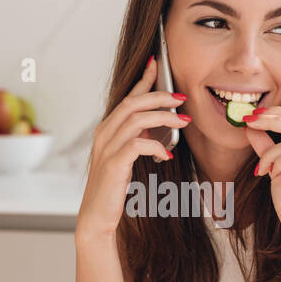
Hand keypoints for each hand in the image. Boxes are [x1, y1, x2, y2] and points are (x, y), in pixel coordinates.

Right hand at [76, 56, 189, 239]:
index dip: (143, 80)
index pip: (127, 97)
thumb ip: (138, 140)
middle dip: (159, 96)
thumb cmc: (114, 189)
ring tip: (183, 121)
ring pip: (136, 119)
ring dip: (164, 117)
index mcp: (107, 130)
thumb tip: (160, 127)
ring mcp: (107, 148)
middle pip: (132, 103)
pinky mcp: (114, 164)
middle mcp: (104, 134)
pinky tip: (167, 154)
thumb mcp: (126, 159)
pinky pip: (137, 144)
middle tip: (181, 98)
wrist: (97, 216)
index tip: (157, 64)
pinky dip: (156, 146)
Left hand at [243, 106, 280, 253]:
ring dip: (269, 152)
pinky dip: (275, 163)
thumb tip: (251, 127)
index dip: (277, 112)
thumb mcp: (275, 169)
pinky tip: (266, 174)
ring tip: (261, 167)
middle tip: (250, 123)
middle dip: (272, 119)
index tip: (253, 115)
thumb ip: (266, 148)